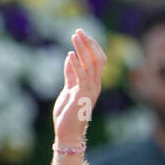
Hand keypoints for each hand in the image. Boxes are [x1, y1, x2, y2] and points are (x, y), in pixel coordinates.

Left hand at [52, 28, 106, 145]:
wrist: (67, 134)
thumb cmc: (67, 115)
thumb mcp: (68, 90)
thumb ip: (71, 75)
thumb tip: (70, 58)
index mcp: (93, 83)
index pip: (98, 59)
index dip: (90, 45)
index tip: (80, 34)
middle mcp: (95, 85)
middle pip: (97, 58)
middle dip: (88, 43)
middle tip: (78, 31)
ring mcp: (90, 91)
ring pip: (91, 64)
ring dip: (82, 49)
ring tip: (74, 37)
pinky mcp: (82, 96)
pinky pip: (81, 76)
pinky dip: (77, 64)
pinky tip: (70, 55)